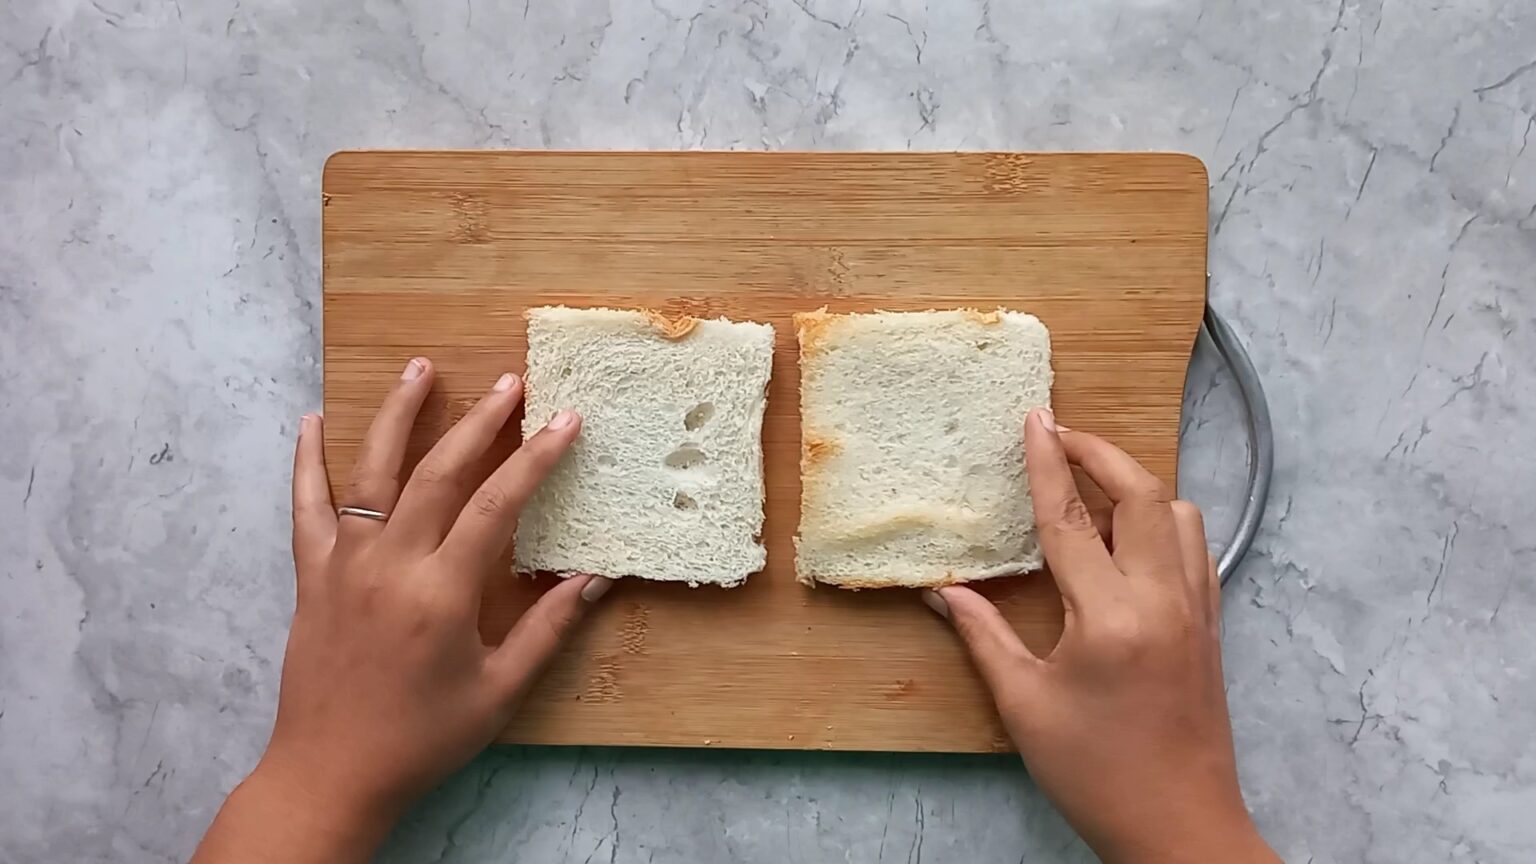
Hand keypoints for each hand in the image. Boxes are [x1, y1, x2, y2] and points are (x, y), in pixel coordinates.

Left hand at [194, 358, 612, 863]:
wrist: (330, 774)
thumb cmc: (422, 739)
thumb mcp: (499, 692)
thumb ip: (547, 629)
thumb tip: (594, 578)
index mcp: (442, 591)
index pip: (497, 504)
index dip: (536, 457)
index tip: (565, 419)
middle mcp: (390, 563)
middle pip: (439, 471)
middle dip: (480, 421)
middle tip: (509, 382)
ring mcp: (345, 564)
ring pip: (372, 473)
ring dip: (399, 416)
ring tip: (419, 369)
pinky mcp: (312, 576)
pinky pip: (306, 508)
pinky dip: (306, 462)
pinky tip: (311, 422)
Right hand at [926, 408, 1277, 863]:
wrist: (1179, 827)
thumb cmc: (1096, 773)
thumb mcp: (1025, 707)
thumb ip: (985, 637)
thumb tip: (946, 591)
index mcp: (1109, 617)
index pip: (1071, 519)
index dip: (1046, 464)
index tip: (1034, 419)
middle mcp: (1162, 600)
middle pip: (1141, 494)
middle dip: (1100, 452)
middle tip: (1061, 434)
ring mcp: (1196, 610)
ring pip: (1180, 514)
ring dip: (1138, 485)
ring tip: (1094, 483)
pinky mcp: (1212, 627)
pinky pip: (1197, 550)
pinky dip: (1165, 522)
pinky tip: (1133, 535)